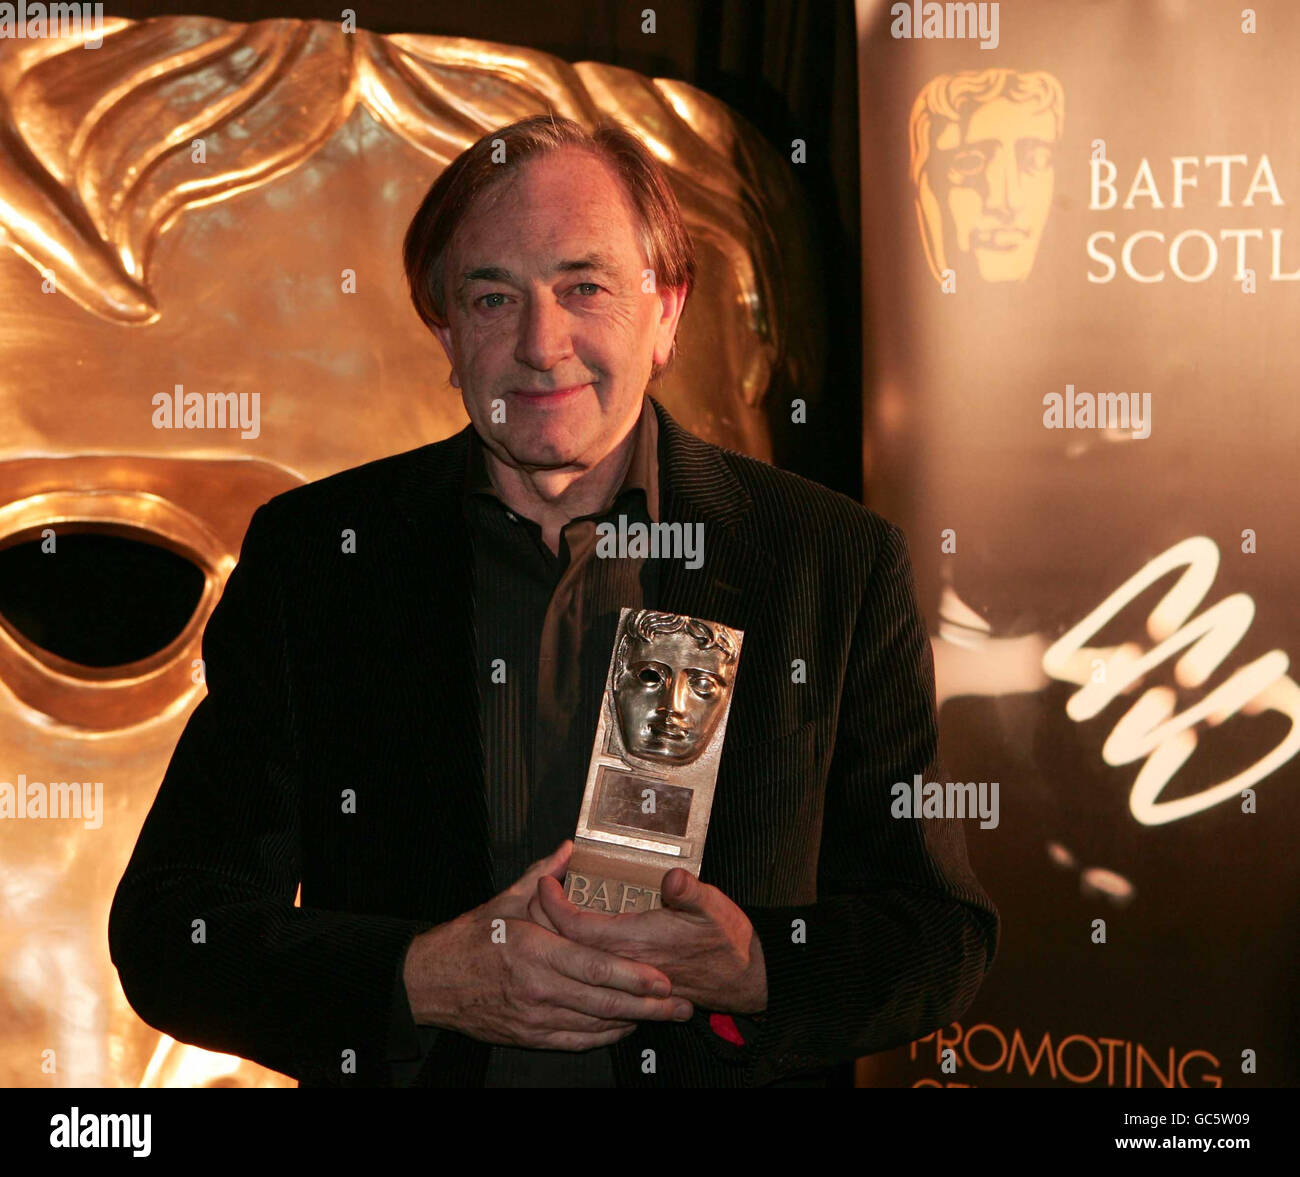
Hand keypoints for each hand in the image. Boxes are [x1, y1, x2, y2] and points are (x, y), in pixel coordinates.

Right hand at [401, 841, 694, 1050]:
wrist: (431, 982)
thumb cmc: (470, 939)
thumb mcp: (505, 901)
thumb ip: (542, 876)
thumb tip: (568, 848)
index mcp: (534, 951)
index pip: (593, 967)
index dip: (631, 976)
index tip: (662, 978)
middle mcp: (536, 988)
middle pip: (602, 1002)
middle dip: (646, 1006)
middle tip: (680, 1004)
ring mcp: (533, 1017)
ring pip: (592, 1025)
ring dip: (631, 1023)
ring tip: (663, 1017)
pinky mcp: (528, 1035)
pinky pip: (573, 1040)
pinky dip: (602, 1037)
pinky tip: (623, 1028)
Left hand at [529, 867, 767, 1014]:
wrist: (743, 978)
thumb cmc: (726, 940)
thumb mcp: (713, 907)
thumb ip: (690, 892)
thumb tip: (673, 877)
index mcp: (637, 940)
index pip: (579, 926)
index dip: (556, 904)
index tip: (545, 881)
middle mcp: (626, 961)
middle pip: (568, 945)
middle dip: (545, 919)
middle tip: (535, 890)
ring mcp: (628, 973)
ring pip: (578, 958)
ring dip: (557, 935)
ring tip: (544, 909)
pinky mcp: (634, 978)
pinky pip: (593, 968)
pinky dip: (575, 951)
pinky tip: (571, 935)